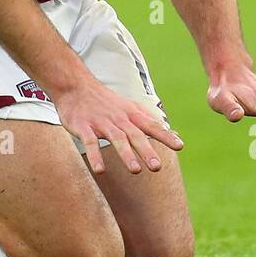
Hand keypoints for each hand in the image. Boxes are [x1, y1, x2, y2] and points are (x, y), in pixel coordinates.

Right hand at [54, 79, 183, 175]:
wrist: (75, 86)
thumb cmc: (106, 102)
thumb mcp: (130, 108)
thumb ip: (150, 122)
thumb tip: (174, 134)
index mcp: (131, 114)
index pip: (152, 125)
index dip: (165, 135)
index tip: (179, 146)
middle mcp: (119, 118)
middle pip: (135, 135)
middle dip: (146, 151)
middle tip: (157, 167)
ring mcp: (101, 122)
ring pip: (116, 138)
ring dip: (126, 154)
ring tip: (135, 170)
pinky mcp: (83, 127)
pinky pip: (90, 142)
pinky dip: (95, 155)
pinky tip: (100, 169)